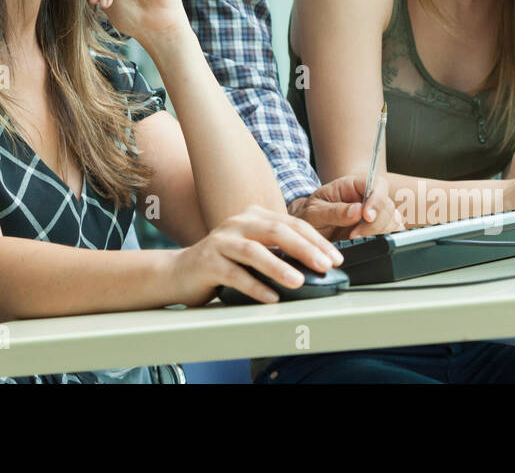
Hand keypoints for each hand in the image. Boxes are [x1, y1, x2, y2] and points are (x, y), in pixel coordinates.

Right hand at [167, 205, 343, 305]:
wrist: (179, 272)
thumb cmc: (223, 263)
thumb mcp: (253, 250)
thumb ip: (278, 250)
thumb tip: (317, 265)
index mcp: (252, 217)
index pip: (291, 223)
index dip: (315, 240)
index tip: (335, 257)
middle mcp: (237, 224)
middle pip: (276, 231)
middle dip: (304, 249)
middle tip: (325, 265)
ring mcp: (220, 242)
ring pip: (254, 251)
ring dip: (279, 267)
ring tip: (299, 281)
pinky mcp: (207, 263)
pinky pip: (234, 275)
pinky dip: (255, 287)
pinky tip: (271, 297)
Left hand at [287, 173, 404, 242]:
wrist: (306, 230)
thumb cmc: (310, 214)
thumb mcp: (315, 211)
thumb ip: (334, 211)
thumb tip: (356, 211)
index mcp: (353, 186)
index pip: (377, 185)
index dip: (376, 200)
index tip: (366, 216)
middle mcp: (367, 198)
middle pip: (387, 206)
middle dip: (374, 223)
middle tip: (354, 234)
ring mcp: (374, 215)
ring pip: (392, 221)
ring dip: (378, 233)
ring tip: (354, 239)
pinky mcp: (377, 231)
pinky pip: (390, 234)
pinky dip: (383, 240)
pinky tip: (366, 243)